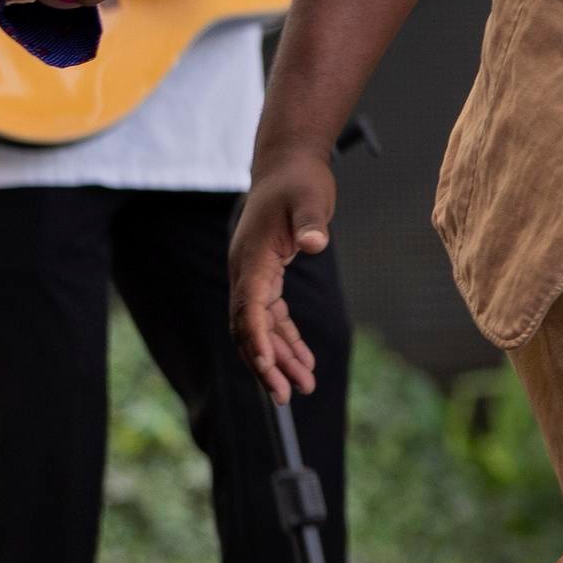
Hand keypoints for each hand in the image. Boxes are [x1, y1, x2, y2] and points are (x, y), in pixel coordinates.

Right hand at [229, 152, 335, 400]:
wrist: (288, 166)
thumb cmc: (300, 181)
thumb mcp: (310, 199)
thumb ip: (312, 222)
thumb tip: (316, 244)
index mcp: (251, 258)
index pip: (248, 307)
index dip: (257, 339)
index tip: (269, 368)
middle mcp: (246, 272)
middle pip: (249, 328)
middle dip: (267, 363)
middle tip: (289, 395)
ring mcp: (254, 276)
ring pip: (261, 328)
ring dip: (280, 358)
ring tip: (304, 386)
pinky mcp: (268, 277)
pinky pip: (272, 317)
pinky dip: (287, 340)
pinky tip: (305, 361)